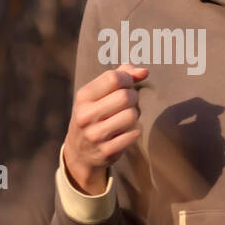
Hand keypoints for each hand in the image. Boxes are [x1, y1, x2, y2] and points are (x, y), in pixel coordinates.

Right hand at [62, 63, 147, 194]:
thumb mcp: (98, 94)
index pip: (113, 78)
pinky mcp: (107, 151)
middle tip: (128, 103)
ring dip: (135, 115)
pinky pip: (135, 133)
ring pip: (132, 115)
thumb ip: (121, 76)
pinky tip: (126, 131)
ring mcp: (95, 135)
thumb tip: (144, 72)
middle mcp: (86, 116)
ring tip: (126, 117)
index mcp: (83, 97)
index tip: (127, 85)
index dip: (127, 79)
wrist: (80, 153)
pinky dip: (135, 130)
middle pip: (126, 97)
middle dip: (133, 97)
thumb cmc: (94, 115)